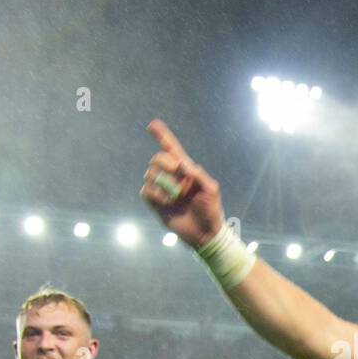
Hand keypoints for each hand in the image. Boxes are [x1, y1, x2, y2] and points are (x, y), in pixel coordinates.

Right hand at [141, 120, 225, 247]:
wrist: (205, 233)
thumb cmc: (211, 210)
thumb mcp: (210, 189)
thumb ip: (198, 174)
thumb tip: (181, 164)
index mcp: (186, 170)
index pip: (172, 149)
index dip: (162, 136)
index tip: (152, 125)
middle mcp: (172, 177)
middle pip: (157, 159)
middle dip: (165, 163)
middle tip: (177, 171)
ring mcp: (162, 189)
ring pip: (150, 174)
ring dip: (164, 183)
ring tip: (177, 197)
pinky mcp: (155, 202)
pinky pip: (146, 191)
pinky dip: (156, 195)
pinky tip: (167, 203)